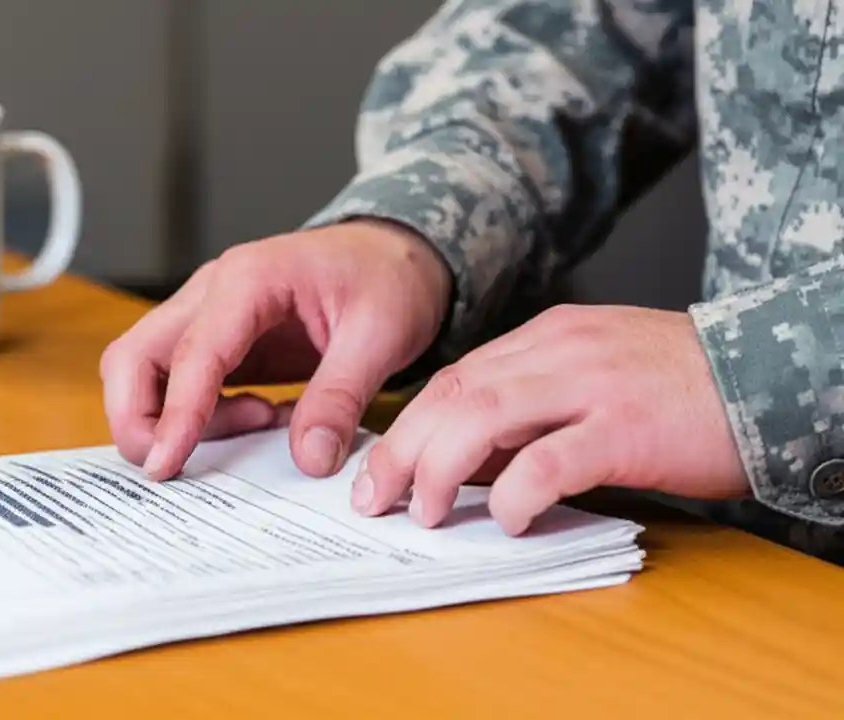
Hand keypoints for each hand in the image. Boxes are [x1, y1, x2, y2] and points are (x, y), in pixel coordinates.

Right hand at [100, 220, 451, 479]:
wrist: (394, 255)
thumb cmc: (386, 277)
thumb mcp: (381, 335)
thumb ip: (341, 396)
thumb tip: (310, 458)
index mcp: (248, 279)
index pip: (191, 352)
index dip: (176, 413)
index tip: (165, 463)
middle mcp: (211, 293)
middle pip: (133, 358)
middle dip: (138, 419)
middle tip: (174, 465)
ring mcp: (207, 317)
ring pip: (144, 373)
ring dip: (175, 419)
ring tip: (258, 423)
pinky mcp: (216, 343)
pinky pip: (177, 385)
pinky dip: (201, 415)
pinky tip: (260, 417)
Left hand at [352, 305, 748, 534]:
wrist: (768, 375)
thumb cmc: (678, 388)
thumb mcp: (591, 378)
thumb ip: (532, 407)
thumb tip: (469, 460)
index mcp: (546, 337)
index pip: (455, 377)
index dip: (407, 425)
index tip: (378, 466)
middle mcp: (558, 351)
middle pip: (453, 395)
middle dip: (402, 450)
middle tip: (375, 498)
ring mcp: (591, 385)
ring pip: (483, 418)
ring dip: (440, 469)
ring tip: (424, 512)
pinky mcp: (626, 427)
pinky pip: (550, 460)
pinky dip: (515, 492)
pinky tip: (505, 518)